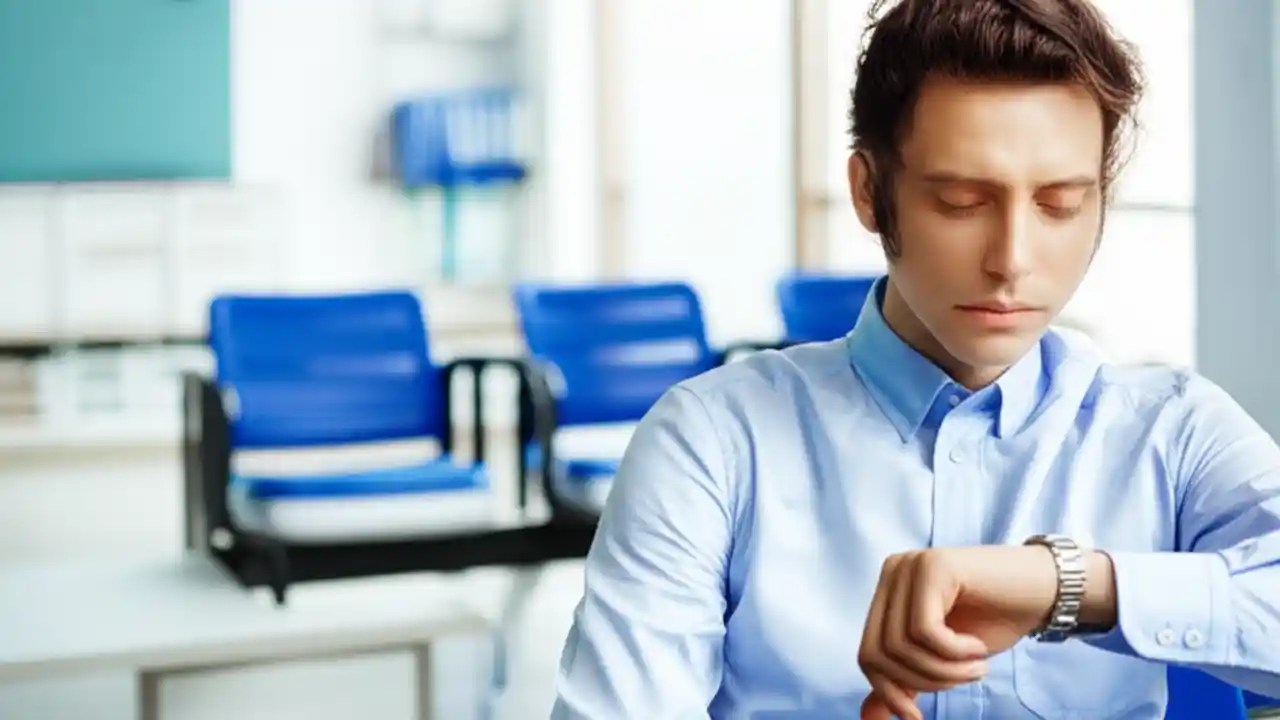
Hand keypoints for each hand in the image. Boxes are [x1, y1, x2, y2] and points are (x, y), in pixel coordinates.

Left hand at [857, 546, 1114, 719]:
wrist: (1044, 590)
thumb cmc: (994, 622)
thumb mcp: (941, 660)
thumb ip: (905, 682)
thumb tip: (869, 717)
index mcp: (889, 592)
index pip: (868, 654)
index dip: (889, 691)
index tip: (915, 716)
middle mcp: (893, 572)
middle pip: (878, 651)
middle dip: (921, 682)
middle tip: (964, 679)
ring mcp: (911, 566)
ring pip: (901, 644)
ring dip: (944, 670)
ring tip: (977, 668)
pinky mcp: (934, 566)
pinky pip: (925, 630)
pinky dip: (954, 652)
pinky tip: (978, 647)